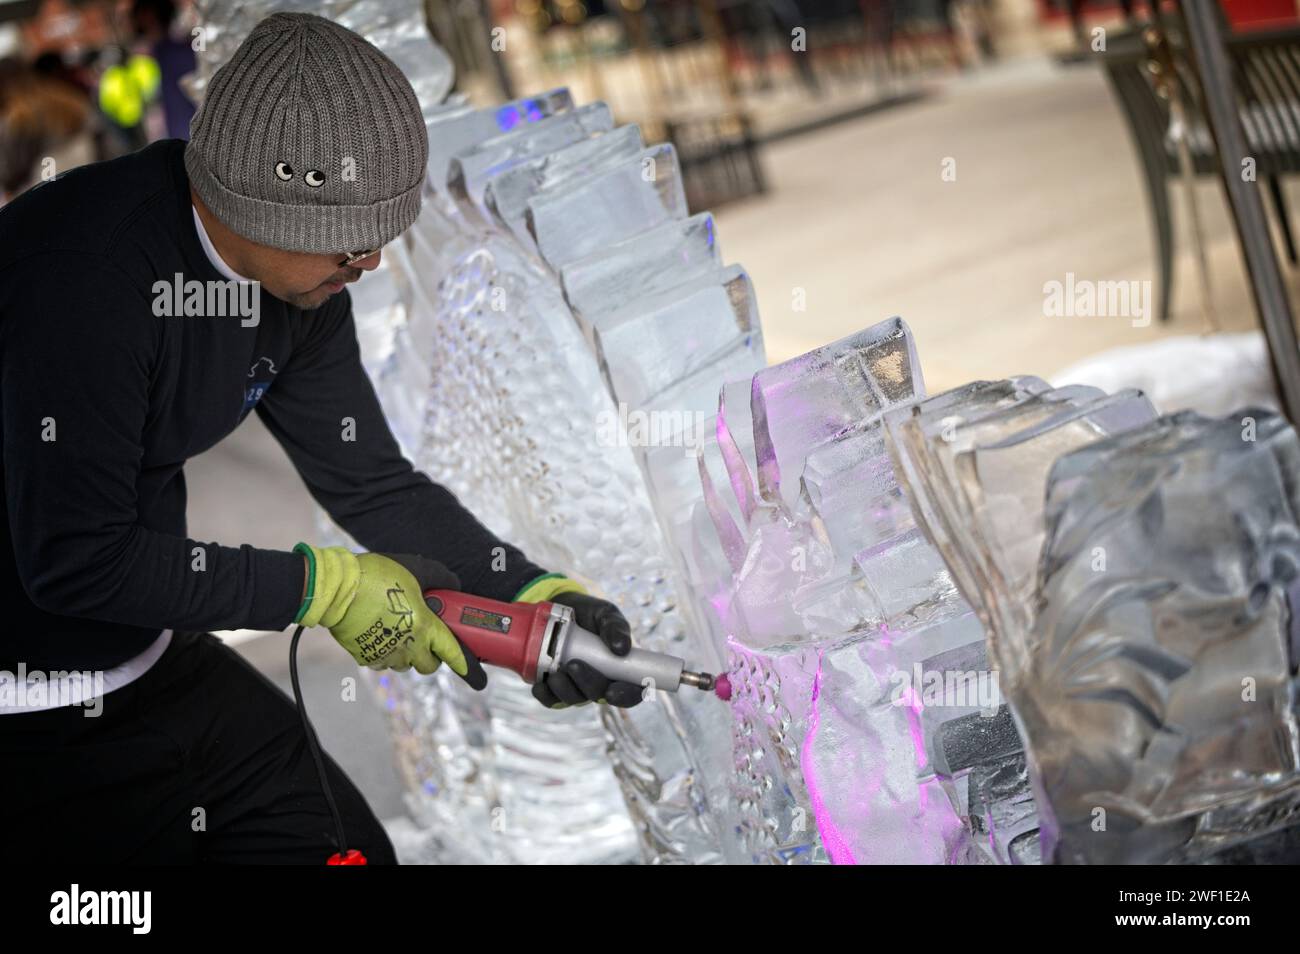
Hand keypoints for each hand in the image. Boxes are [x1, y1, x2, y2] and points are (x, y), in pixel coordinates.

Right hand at [295, 544, 486, 686]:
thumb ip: (441, 577)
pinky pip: (385, 661)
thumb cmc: (377, 576)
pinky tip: (382, 632)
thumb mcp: (416, 568)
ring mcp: (386, 655)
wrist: (335, 588)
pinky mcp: (366, 657)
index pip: (453, 653)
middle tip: (428, 636)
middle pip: (430, 665)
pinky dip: (388, 651)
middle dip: (433, 655)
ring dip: (409, 653)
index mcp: (424, 627)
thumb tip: (455, 585)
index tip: (479, 679)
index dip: (468, 668)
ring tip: (401, 629)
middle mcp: (408, 646)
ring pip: (406, 664)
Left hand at [514, 575, 643, 709]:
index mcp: (621, 667)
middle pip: (600, 696)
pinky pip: (552, 700)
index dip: (625, 696)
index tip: (612, 691)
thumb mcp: (605, 613)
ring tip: (555, 674)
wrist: (559, 606)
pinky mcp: (556, 688)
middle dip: (588, 685)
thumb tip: (621, 648)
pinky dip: (545, 695)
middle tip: (574, 665)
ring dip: (565, 690)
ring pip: (575, 699)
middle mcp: (601, 681)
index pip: (631, 691)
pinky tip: (540, 685)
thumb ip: (616, 626)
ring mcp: (578, 686)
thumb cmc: (589, 613)